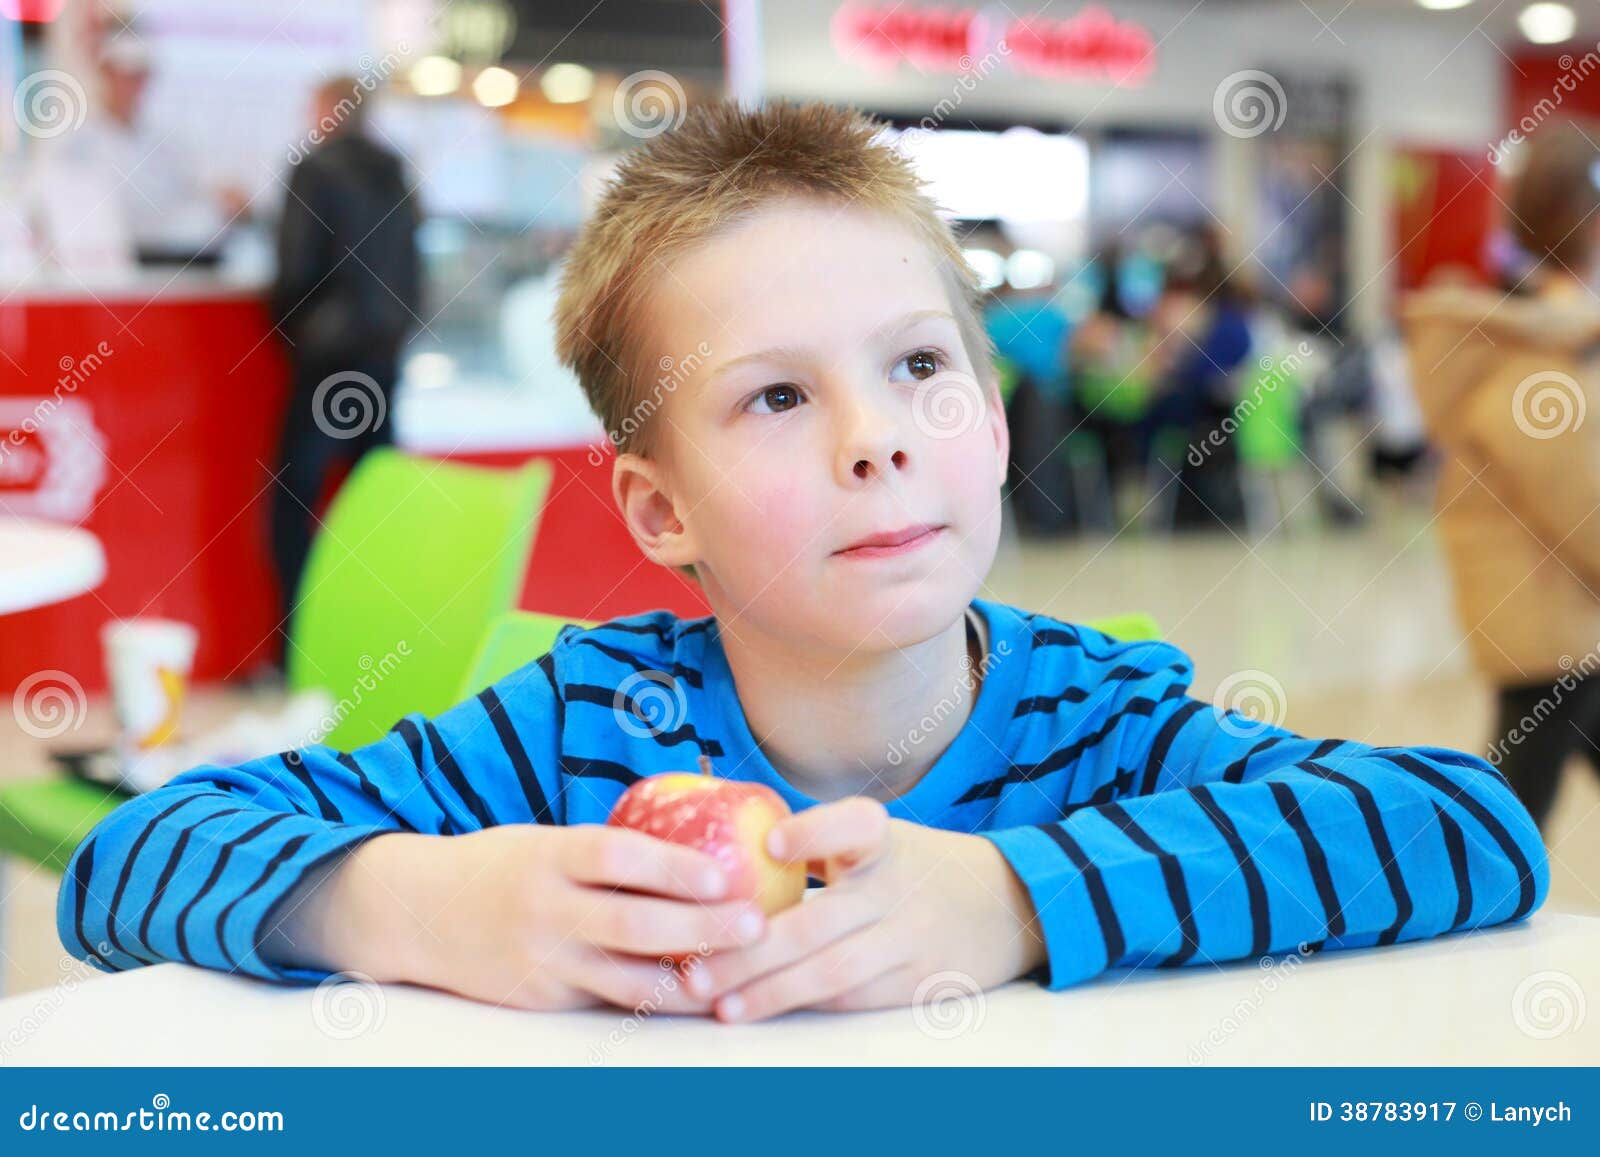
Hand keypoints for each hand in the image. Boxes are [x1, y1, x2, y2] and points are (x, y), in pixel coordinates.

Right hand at [273, 823, 769, 1012]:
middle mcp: (546, 908)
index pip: (617, 855)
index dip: (672, 865)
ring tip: (740, 973)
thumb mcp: (544, 841)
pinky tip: (697, 995)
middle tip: (755, 924)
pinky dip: (657, 1000)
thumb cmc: (500, 867)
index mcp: (550, 854)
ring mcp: (543, 959)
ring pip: (628, 978)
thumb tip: (696, 834)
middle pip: (634, 922)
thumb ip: (604, 849)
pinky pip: (610, 1001)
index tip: (722, 873)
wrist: (418, 913)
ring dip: (690, 979)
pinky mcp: (543, 997)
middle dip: (701, 927)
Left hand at [678, 798, 1045, 1021]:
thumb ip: (819, 841)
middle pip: (820, 921)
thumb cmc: (914, 868)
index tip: (771, 842)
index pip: (854, 825)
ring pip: (833, 971)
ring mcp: (909, 941)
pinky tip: (757, 1009)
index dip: (814, 831)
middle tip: (695, 968)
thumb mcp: (880, 840)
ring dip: (771, 990)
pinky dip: (800, 1004)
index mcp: (885, 842)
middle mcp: (897, 889)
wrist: (1006, 906)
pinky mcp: (915, 984)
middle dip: (751, 950)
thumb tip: (720, 844)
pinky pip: (850, 997)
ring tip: (719, 1004)